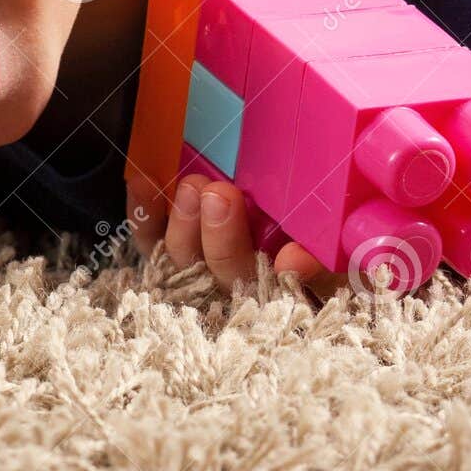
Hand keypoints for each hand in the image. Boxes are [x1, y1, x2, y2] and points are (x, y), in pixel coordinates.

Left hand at [127, 169, 347, 297]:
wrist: (272, 192)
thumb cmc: (305, 221)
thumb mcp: (327, 241)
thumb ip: (322, 251)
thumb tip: (293, 260)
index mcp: (284, 280)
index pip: (287, 285)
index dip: (290, 274)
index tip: (289, 259)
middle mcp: (240, 281)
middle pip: (228, 274)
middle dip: (223, 240)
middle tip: (220, 197)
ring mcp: (200, 266)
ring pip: (185, 259)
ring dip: (185, 224)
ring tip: (191, 187)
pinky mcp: (168, 248)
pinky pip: (150, 238)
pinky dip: (144, 212)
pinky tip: (143, 185)